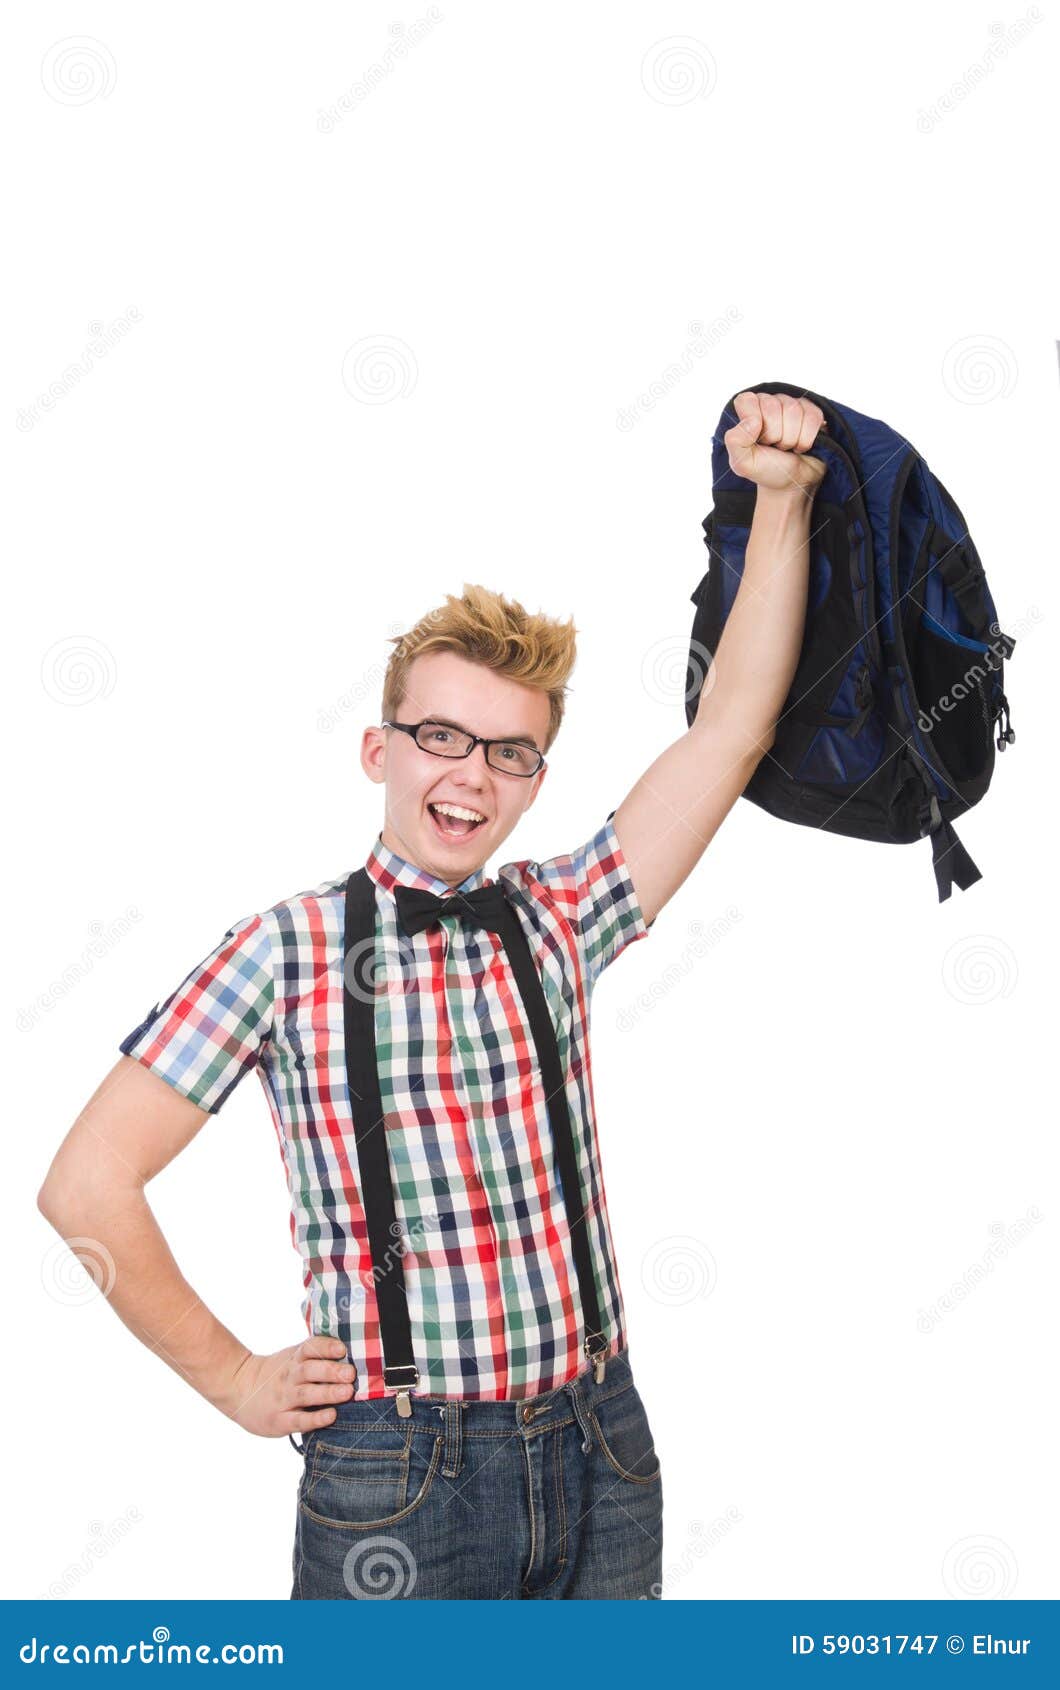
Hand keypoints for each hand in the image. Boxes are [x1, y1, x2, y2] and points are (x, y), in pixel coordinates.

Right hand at [220, 1335, 356, 1437]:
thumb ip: (315, 1355)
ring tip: (347, 1392)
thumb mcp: (291, 1358)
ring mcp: (283, 1398)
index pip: (310, 1347)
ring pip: (306, 1394)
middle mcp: (289, 1376)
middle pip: (310, 1370)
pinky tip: (331, 1415)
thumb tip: (352, 1351)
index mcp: (294, 1358)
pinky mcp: (280, 1420)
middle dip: (331, 1371)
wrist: (238, 1388)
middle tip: (350, 1373)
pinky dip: (316, 1418)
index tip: (342, 1349)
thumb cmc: (276, 1373)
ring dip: (328, 1393)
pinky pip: (299, 1420)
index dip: (326, 1346)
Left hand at [723, 390, 826, 494]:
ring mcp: (791, 405)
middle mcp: (769, 402)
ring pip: (794, 411)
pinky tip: (801, 445)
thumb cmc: (766, 469)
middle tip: (774, 446)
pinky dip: (807, 438)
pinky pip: (813, 416)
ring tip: (787, 447)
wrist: (792, 483)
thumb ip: (735, 441)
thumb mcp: (742, 463)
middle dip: (775, 435)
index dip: (753, 421)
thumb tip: (753, 420)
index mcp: (748, 410)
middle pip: (773, 406)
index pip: (747, 400)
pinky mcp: (812, 411)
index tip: (757, 439)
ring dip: (791, 438)